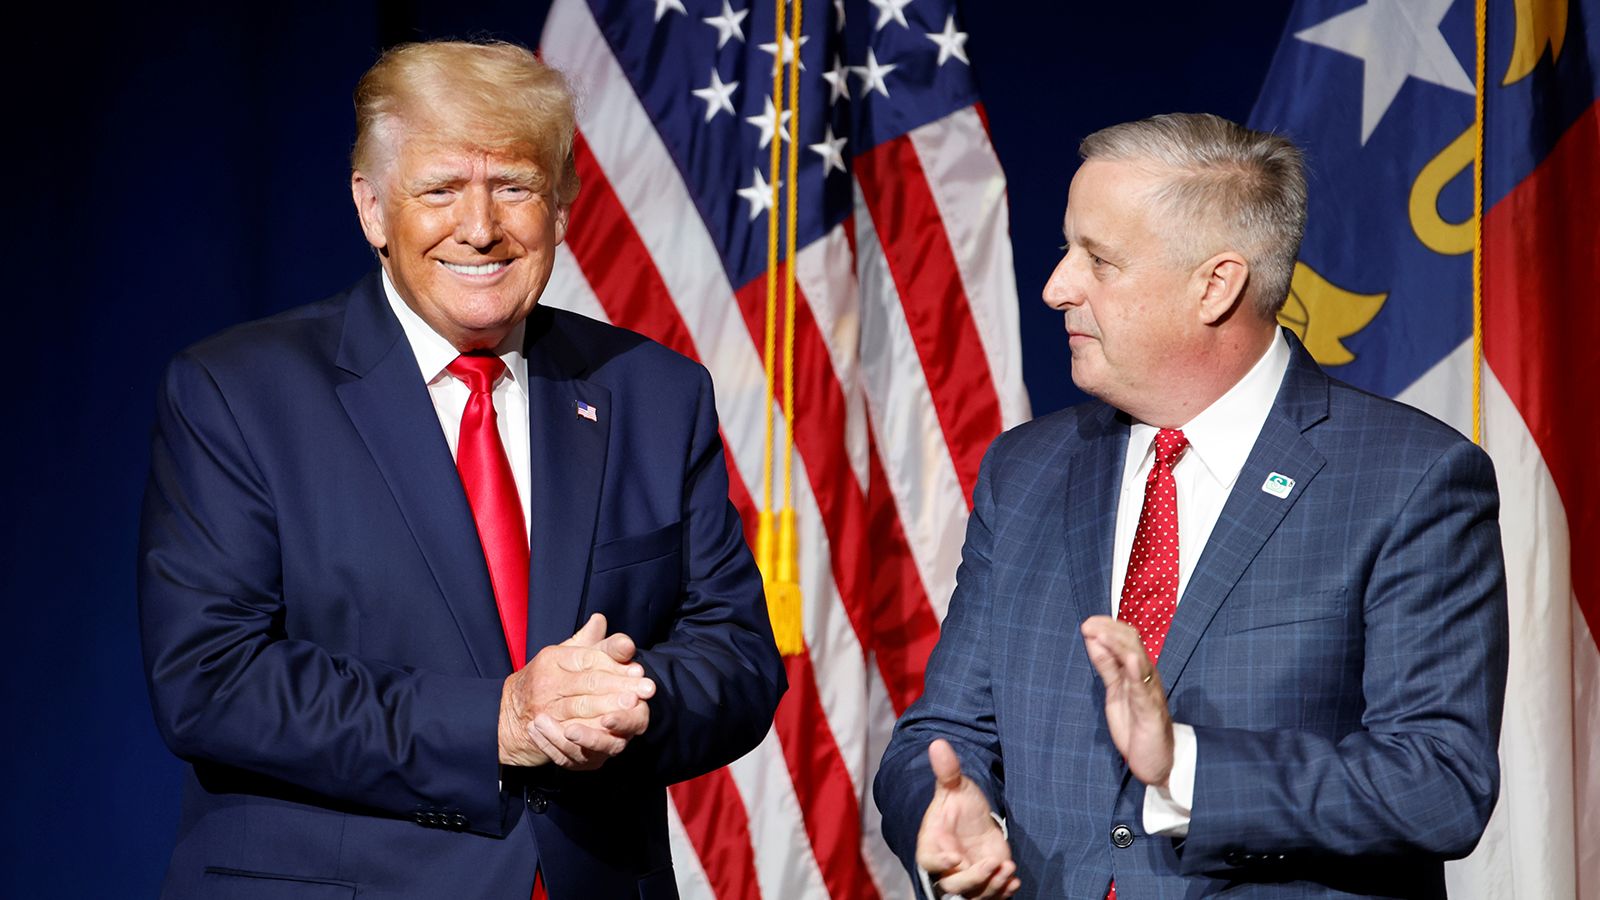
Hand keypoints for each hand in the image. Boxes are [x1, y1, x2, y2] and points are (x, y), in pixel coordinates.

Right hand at [498, 613, 655, 768]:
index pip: (590, 658)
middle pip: (590, 682)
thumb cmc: (543, 681)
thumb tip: (601, 619)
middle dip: (621, 685)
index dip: (616, 664)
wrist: (508, 715)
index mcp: (554, 657)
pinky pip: (572, 730)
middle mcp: (547, 680)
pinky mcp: (545, 730)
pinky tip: (613, 730)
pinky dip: (593, 730)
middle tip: (646, 688)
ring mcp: (544, 706)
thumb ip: (586, 641)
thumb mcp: (561, 656)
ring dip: (610, 706)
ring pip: (583, 706)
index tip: (639, 670)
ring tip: (633, 705)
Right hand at [914, 740, 1019, 898]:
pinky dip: (1002, 893)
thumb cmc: (960, 805)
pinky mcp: (984, 886)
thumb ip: (946, 771)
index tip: (955, 857)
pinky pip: (991, 899)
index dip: (940, 861)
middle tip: (994, 863)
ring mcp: (966, 880)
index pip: (929, 860)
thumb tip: (938, 742)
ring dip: (992, 887)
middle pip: (953, 886)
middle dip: (974, 879)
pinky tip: (1013, 880)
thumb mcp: (955, 787)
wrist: (975, 822)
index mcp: (932, 845)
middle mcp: (947, 868)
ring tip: (1009, 869)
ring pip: (974, 896)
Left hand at [1081, 615, 1173, 787]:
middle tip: (1088, 625)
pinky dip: (1138, 673)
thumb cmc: (1135, 724)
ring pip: (1139, 661)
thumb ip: (1107, 667)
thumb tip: (1093, 641)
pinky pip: (1144, 690)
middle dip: (1110, 631)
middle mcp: (1145, 677)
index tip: (1088, 622)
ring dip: (1119, 646)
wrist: (1156, 761)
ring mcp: (1149, 692)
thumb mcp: (1115, 691)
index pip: (1126, 639)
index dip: (1108, 627)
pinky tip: (1132, 660)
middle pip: (1132, 644)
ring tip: (1102, 635)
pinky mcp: (1151, 712)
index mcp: (1136, 671)